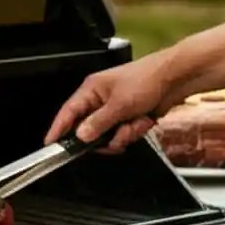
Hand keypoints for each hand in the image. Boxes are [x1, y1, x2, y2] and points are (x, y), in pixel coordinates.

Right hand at [43, 52, 179, 153]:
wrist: (174, 79)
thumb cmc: (146, 80)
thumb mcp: (119, 104)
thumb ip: (98, 123)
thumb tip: (80, 136)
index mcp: (92, 89)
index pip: (68, 112)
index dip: (58, 129)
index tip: (50, 145)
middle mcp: (101, 100)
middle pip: (90, 130)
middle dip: (106, 136)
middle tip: (116, 134)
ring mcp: (115, 109)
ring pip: (109, 135)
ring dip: (125, 133)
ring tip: (136, 121)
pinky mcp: (129, 117)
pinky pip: (124, 134)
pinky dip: (135, 131)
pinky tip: (144, 120)